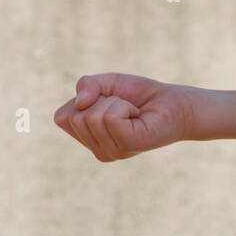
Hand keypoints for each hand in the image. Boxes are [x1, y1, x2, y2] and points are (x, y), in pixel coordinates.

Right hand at [54, 73, 197, 161]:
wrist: (173, 102)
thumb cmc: (140, 95)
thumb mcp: (106, 83)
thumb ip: (86, 85)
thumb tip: (81, 103)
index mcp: (89, 139)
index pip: (61, 117)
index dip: (81, 99)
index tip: (105, 101)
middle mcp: (98, 150)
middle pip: (75, 116)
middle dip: (98, 99)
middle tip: (122, 105)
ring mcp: (113, 152)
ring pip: (92, 116)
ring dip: (114, 102)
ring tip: (131, 111)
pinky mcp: (129, 145)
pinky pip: (110, 117)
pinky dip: (123, 106)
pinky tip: (137, 115)